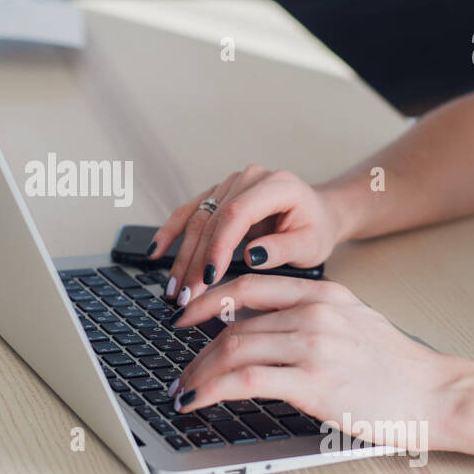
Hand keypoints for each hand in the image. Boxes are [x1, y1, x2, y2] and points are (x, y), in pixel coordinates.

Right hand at [149, 165, 341, 306]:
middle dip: (196, 261)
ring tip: (174, 288)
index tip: (209, 279)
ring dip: (181, 256)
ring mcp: (230, 184)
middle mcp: (249, 178)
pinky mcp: (218, 195)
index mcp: (276, 185)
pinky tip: (156, 252)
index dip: (219, 246)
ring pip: (197, 219)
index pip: (237, 213)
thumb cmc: (314, 230)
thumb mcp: (310, 245)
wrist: (317, 214)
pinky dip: (171, 233)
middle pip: (212, 218)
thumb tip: (251, 255)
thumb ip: (282, 249)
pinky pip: (189, 213)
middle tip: (186, 295)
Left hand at [167, 274, 463, 450]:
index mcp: (324, 294)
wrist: (437, 394)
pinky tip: (197, 401)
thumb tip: (269, 327)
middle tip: (181, 371)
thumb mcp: (357, 322)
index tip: (185, 314)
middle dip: (197, 350)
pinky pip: (244, 380)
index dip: (208, 299)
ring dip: (198, 374)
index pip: (249, 285)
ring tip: (184, 391)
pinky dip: (210, 390)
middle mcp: (315, 313)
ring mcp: (313, 346)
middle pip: (235, 324)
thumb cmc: (401, 369)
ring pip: (233, 350)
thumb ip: (314, 316)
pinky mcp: (313, 382)